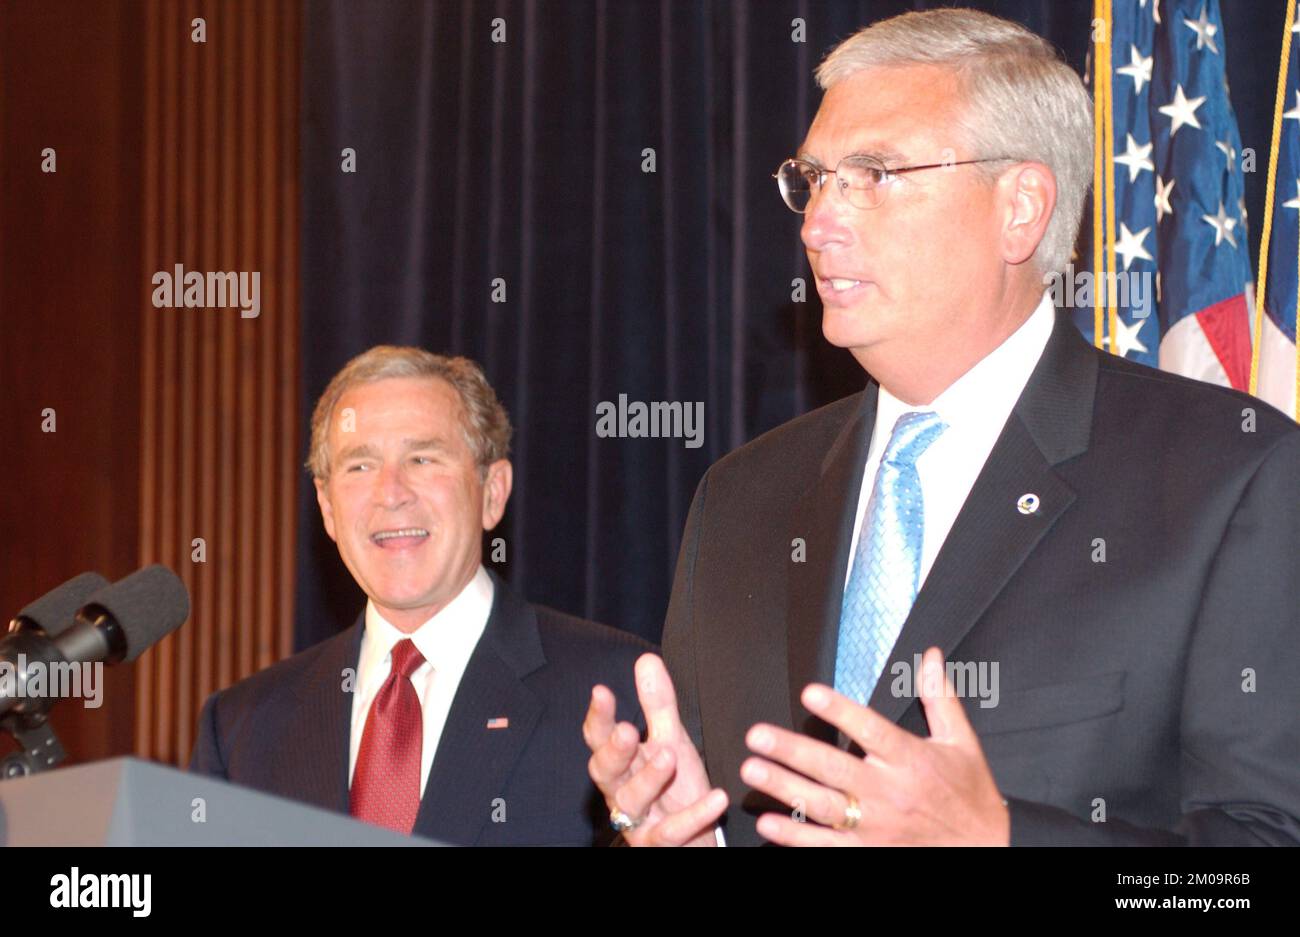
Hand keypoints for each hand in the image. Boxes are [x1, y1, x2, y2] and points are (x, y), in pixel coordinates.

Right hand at [584, 653, 727, 845]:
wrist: (693, 837)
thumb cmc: (676, 789)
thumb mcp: (671, 739)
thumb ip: (657, 704)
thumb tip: (646, 659)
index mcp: (622, 762)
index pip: (600, 738)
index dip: (599, 718)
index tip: (602, 691)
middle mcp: (623, 791)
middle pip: (606, 771)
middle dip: (614, 750)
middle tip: (627, 730)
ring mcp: (639, 821)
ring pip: (632, 801)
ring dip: (649, 778)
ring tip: (669, 756)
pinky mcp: (660, 844)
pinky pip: (673, 832)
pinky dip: (694, 815)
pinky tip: (717, 797)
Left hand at [741, 647, 1009, 844]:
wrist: (987, 850)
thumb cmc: (970, 795)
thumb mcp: (962, 742)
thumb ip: (940, 698)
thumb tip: (931, 657)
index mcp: (911, 759)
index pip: (871, 730)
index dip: (840, 711)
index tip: (810, 693)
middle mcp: (890, 792)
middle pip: (835, 769)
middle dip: (792, 751)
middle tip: (758, 736)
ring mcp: (876, 826)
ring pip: (823, 806)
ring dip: (785, 789)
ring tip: (753, 770)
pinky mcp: (869, 852)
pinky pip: (827, 846)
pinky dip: (796, 837)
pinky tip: (768, 823)